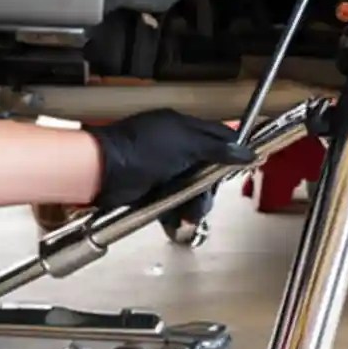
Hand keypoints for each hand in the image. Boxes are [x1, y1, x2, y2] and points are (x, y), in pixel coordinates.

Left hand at [84, 109, 253, 210]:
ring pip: (193, 189)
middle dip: (208, 187)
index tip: (245, 164)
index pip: (219, 137)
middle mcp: (175, 148)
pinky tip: (174, 220)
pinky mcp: (153, 191)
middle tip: (204, 197)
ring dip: (193, 204)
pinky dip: (176, 213)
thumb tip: (246, 151)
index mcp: (182, 128)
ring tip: (187, 215)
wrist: (101, 173)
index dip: (232, 152)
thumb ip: (217, 148)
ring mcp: (164, 170)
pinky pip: (174, 203)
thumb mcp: (185, 144)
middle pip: (208, 169)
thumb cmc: (137, 150)